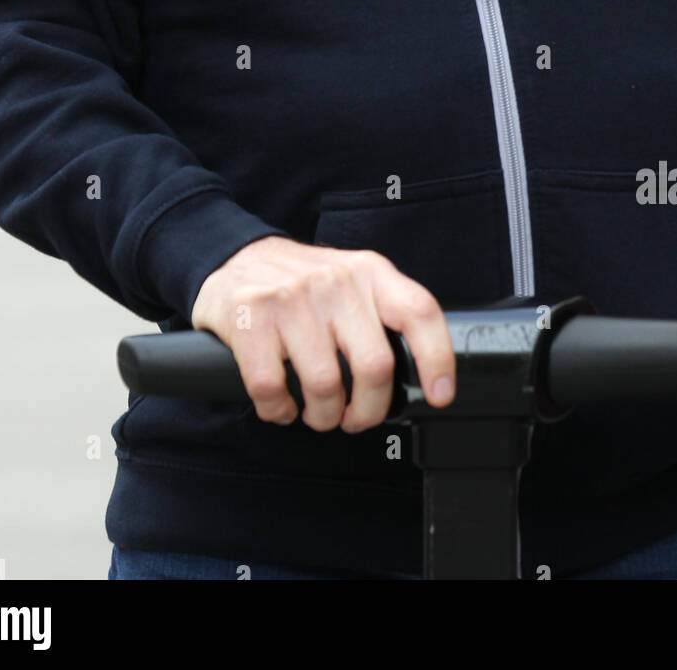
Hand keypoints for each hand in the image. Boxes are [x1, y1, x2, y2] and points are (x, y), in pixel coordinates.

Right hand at [190, 236, 455, 432]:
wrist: (237, 259)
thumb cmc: (304, 284)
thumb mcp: (354, 281)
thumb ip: (383, 316)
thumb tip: (418, 378)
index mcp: (370, 273)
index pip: (418, 312)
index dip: (437, 358)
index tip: (439, 395)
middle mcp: (335, 281)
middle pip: (374, 366)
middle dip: (368, 410)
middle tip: (355, 417)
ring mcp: (291, 298)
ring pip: (324, 387)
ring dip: (322, 416)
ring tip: (316, 410)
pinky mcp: (250, 320)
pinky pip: (273, 390)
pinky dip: (279, 411)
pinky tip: (282, 403)